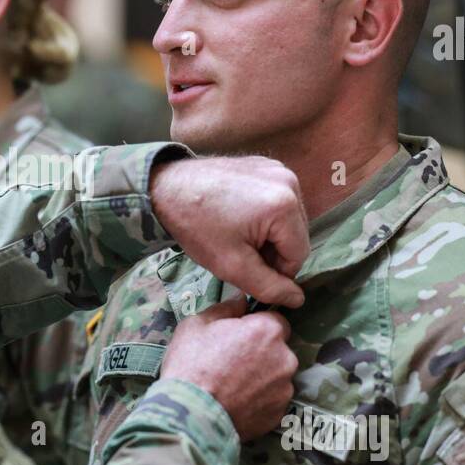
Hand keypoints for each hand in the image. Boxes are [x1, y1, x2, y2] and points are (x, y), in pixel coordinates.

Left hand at [149, 155, 308, 307]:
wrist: (166, 187)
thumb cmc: (197, 227)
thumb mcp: (232, 265)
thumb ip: (268, 286)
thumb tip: (298, 300)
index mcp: (285, 205)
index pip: (299, 255)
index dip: (277, 273)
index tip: (249, 271)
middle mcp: (289, 181)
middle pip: (296, 235)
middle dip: (273, 251)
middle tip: (241, 254)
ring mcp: (279, 169)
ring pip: (289, 219)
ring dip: (270, 234)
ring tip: (238, 236)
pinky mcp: (267, 164)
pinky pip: (278, 200)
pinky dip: (264, 214)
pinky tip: (239, 217)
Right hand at [161, 296, 296, 440]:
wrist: (190, 415)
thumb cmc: (190, 365)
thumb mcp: (197, 325)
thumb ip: (225, 309)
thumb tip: (240, 302)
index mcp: (267, 331)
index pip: (275, 320)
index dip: (256, 326)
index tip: (239, 336)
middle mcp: (285, 358)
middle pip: (278, 349)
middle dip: (261, 353)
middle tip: (232, 362)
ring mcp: (284, 389)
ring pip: (276, 376)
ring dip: (261, 377)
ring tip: (232, 386)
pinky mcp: (279, 414)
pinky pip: (272, 400)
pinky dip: (259, 400)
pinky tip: (237, 402)